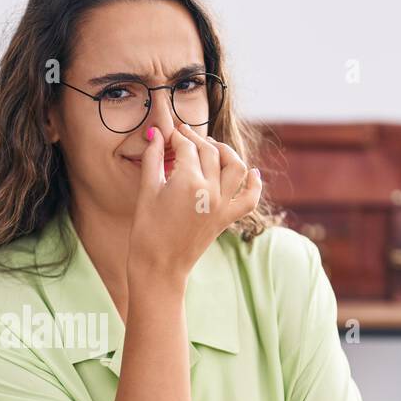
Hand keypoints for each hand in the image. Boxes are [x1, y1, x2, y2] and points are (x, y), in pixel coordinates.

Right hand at [128, 120, 261, 285]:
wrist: (159, 267)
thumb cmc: (147, 231)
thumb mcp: (147, 191)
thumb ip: (153, 158)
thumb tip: (155, 133)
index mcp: (188, 182)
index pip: (187, 147)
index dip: (177, 136)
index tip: (169, 133)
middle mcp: (211, 191)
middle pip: (209, 152)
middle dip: (196, 139)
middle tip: (183, 136)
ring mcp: (222, 205)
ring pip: (235, 166)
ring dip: (226, 152)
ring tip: (211, 147)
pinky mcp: (227, 219)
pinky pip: (250, 198)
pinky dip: (254, 183)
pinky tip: (252, 172)